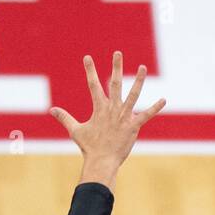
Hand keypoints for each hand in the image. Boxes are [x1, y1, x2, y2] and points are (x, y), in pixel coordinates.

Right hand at [50, 52, 165, 188]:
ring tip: (143, 67)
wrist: (102, 161)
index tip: (87, 57)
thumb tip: (51, 110)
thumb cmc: (89, 147)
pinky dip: (155, 108)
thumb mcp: (75, 131)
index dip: (89, 70)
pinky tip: (164, 100)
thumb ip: (65, 118)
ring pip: (133, 94)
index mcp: (99, 108)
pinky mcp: (133, 126)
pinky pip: (146, 115)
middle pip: (114, 83)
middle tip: (117, 53)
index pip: (92, 85)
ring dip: (139, 80)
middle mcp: (112, 109)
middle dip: (116, 67)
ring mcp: (124, 116)